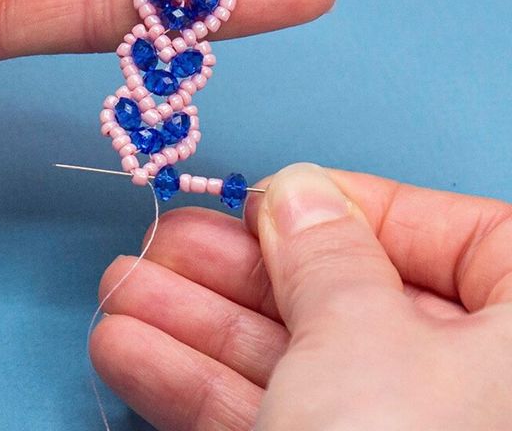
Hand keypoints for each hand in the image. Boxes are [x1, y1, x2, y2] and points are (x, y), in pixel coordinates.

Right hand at [92, 164, 511, 429]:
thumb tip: (299, 190)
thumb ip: (326, 249)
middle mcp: (480, 391)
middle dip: (237, 268)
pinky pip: (269, 419)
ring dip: (195, 324)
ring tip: (121, 288)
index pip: (448, 233)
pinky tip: (129, 347)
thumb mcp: (362, 338)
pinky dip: (195, 388)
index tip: (263, 198)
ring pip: (294, 362)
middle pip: (346, 298)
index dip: (345, 205)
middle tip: (163, 239)